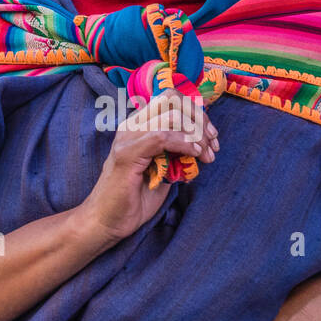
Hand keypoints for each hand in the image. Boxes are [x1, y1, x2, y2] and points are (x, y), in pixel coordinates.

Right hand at [79, 88, 218, 243]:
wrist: (107, 222)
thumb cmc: (134, 199)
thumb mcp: (164, 170)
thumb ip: (178, 153)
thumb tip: (202, 142)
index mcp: (138, 125)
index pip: (170, 98)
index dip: (196, 112)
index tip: (212, 136)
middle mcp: (131, 125)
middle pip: (172, 99)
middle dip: (200, 119)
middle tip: (212, 145)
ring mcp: (127, 138)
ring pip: (171, 116)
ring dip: (196, 134)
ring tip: (206, 155)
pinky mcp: (126, 154)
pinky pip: (161, 137)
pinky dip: (183, 143)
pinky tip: (194, 154)